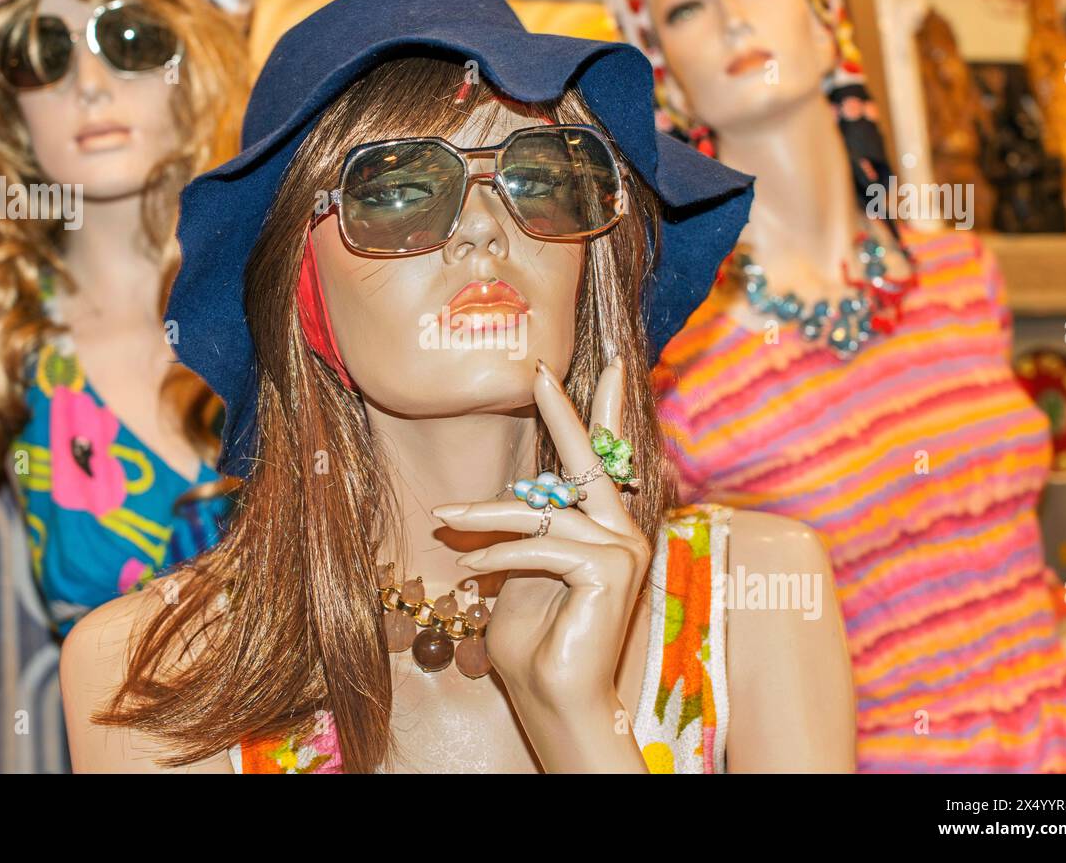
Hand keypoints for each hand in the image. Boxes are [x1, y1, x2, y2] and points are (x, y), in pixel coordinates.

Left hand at [432, 358, 648, 770]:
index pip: (604, 460)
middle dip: (562, 413)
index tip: (597, 365)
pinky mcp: (611, 569)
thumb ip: (523, 530)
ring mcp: (623, 549)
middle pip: (590, 460)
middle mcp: (623, 531)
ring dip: (486, 515)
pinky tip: (472, 571)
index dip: (598, 412)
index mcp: (605, 528)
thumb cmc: (535, 641)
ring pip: (545, 511)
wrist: (553, 700)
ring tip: (443, 520)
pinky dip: (501, 554)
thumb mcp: (519, 571)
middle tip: (538, 372)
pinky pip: (543, 545)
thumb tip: (506, 497)